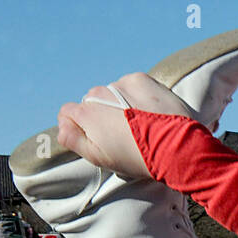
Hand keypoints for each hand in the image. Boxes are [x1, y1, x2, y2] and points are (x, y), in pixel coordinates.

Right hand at [56, 73, 197, 180]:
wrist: (176, 148)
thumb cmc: (137, 157)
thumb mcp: (99, 157)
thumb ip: (72, 139)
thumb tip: (62, 125)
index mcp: (85, 112)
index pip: (69, 112)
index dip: (79, 125)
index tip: (97, 136)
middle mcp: (99, 93)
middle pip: (93, 102)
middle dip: (104, 115)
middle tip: (124, 133)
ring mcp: (120, 84)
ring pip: (113, 93)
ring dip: (122, 104)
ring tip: (141, 123)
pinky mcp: (140, 80)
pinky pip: (131, 85)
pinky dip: (137, 95)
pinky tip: (149, 111)